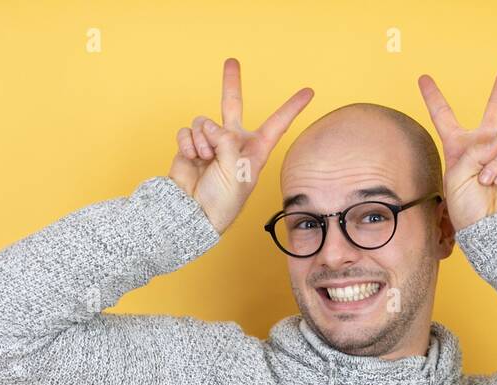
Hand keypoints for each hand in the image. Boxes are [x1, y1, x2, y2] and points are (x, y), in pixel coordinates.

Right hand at [169, 58, 313, 234]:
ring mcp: (210, 143)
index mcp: (254, 151)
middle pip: (232, 105)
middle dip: (231, 83)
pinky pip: (187, 131)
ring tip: (205, 159)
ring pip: (205, 121)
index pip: (277, 124)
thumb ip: (228, 142)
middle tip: (231, 61)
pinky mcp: (190, 145)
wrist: (192, 212)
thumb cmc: (222, 200)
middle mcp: (233, 143)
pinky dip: (187, 144)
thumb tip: (210, 128)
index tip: (309, 91)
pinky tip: (191, 158)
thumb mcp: (237, 172)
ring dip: (203, 140)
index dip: (292, 108)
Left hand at [417, 56, 496, 232]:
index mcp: (459, 149)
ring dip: (494, 162)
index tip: (424, 79)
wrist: (490, 230)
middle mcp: (483, 147)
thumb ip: (472, 152)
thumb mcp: (457, 178)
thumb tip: (496, 140)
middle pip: (496, 108)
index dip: (434, 98)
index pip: (444, 117)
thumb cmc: (467, 209)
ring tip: (487, 182)